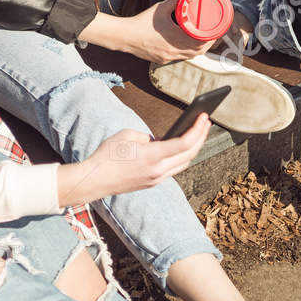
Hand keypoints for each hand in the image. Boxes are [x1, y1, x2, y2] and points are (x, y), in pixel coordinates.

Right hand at [56, 118, 209, 207]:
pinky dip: (181, 157)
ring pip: (183, 163)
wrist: (94, 180)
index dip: (197, 129)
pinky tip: (181, 147)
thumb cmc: (107, 155)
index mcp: (153, 156)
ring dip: (193, 148)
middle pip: (189, 154)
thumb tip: (158, 142)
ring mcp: (156, 179)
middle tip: (206, 122)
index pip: (184, 143)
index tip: (204, 117)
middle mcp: (158, 170)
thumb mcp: (127, 135)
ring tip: (198, 133)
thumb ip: (148, 137)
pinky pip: (173, 169)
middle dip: (201, 137)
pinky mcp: (152, 183)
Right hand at [127, 0, 214, 64]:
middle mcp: (174, 50)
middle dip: (207, 45)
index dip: (211, 39)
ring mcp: (168, 57)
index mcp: (176, 38)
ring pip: (189, 56)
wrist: (125, 36)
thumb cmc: (142, 22)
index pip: (200, 43)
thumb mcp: (161, 8)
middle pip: (198, 52)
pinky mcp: (162, 60)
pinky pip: (179, 58)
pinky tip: (188, 46)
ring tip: (203, 41)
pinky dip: (186, 52)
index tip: (217, 32)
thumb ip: (176, 1)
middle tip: (213, 36)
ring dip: (197, 50)